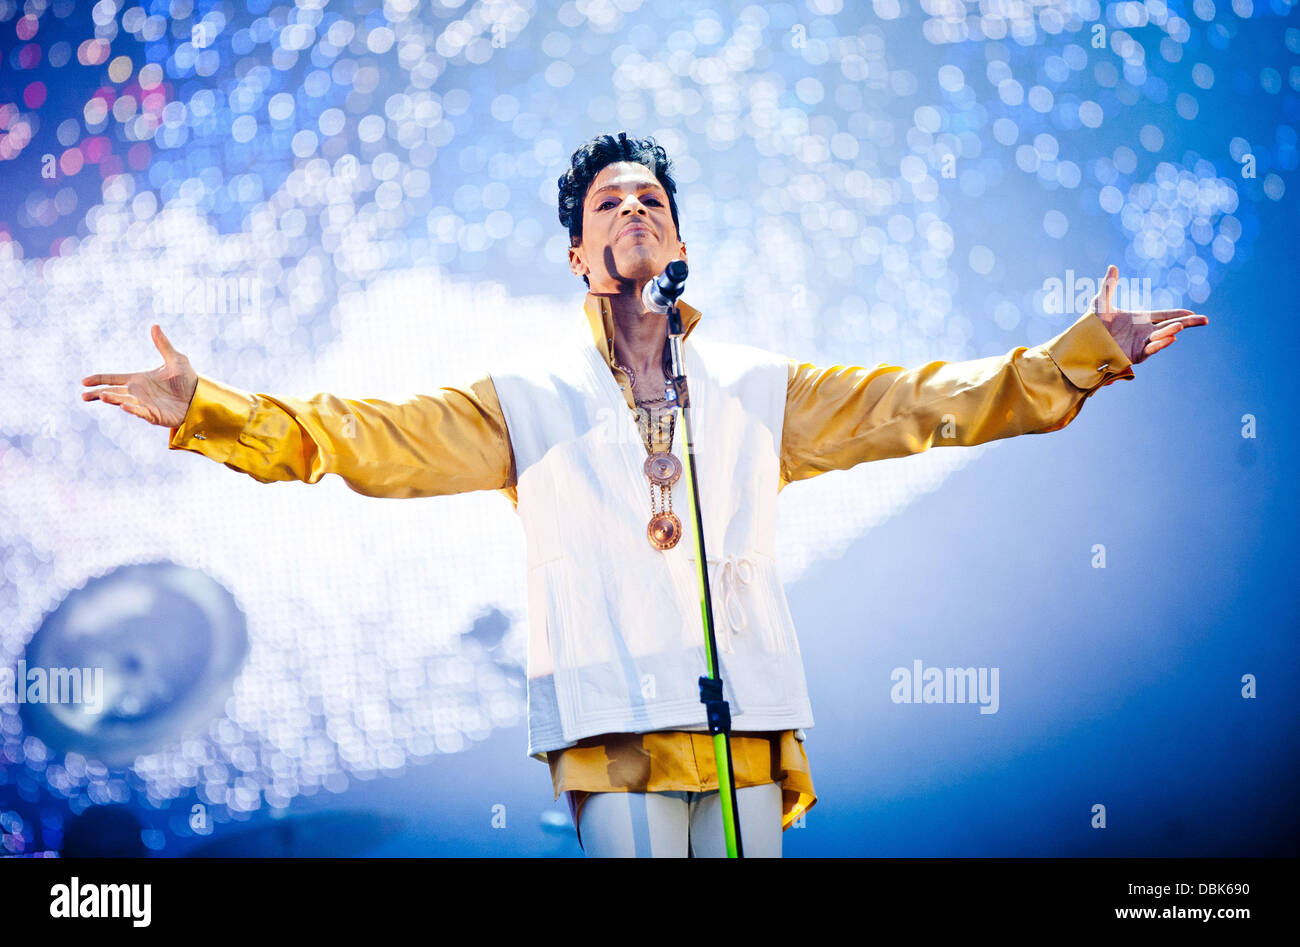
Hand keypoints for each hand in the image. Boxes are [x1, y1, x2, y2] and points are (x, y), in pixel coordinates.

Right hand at [81, 324, 198, 427]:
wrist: (200, 397)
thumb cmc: (186, 380)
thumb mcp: (175, 360)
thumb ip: (163, 345)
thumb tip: (155, 325)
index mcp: (139, 380)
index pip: (114, 379)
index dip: (99, 380)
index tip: (84, 381)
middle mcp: (138, 393)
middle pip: (113, 393)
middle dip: (99, 394)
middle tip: (84, 396)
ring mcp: (145, 405)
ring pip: (125, 403)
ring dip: (114, 399)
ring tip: (103, 396)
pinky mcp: (155, 415)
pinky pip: (141, 413)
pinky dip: (133, 410)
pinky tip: (124, 406)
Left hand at [1089, 264, 1209, 365]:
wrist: (1081, 342)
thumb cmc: (1091, 324)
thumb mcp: (1101, 302)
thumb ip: (1109, 286)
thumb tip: (1112, 267)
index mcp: (1139, 320)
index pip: (1164, 315)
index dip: (1178, 314)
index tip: (1192, 312)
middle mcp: (1143, 332)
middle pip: (1170, 326)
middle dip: (1187, 323)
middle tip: (1205, 320)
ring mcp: (1140, 344)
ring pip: (1161, 337)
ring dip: (1171, 332)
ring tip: (1180, 326)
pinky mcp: (1134, 355)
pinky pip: (1150, 350)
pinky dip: (1160, 344)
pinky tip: (1170, 338)